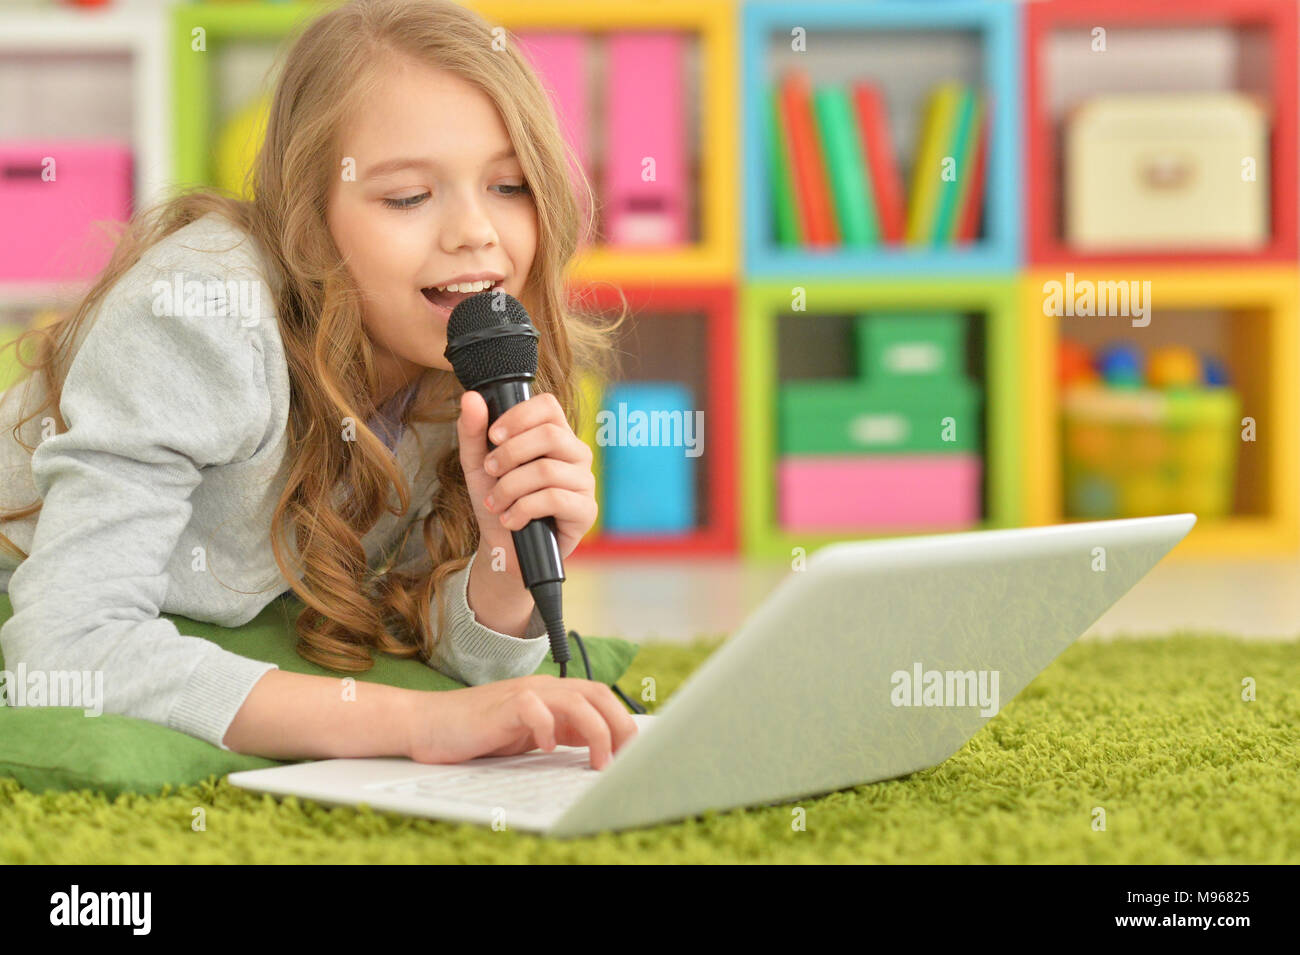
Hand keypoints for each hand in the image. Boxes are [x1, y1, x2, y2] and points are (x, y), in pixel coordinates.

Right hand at [406, 675, 638, 768]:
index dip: (622, 722)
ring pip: (576, 701)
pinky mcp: (503, 705)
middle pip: (597, 694)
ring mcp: (523, 693)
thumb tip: (599, 749)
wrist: (428, 723)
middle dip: (619, 726)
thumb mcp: (529, 734)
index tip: (631, 752)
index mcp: (552, 694)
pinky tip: (547, 749)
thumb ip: (562, 733)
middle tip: (625, 759)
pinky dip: (548, 729)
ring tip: (597, 762)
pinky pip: (535, 709)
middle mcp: (542, 688)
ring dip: (595, 732)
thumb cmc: (476, 731)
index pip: (600, 697)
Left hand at [456, 389, 596, 564]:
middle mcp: (575, 454)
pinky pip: (555, 499)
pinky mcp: (586, 510)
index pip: (548, 405)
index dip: (519, 416)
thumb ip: (473, 432)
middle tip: (490, 472)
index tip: (493, 437)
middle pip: (550, 435)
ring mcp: (584, 482)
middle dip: (510, 454)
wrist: (503, 547)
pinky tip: (511, 520)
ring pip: (547, 470)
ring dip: (510, 488)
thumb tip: (471, 398)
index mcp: (555, 436)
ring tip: (496, 503)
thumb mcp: (478, 466)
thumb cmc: (498, 502)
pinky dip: (523, 510)